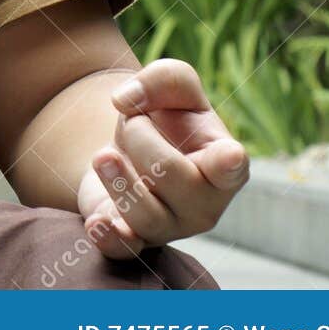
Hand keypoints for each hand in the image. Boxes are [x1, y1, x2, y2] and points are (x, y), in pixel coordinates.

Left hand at [76, 58, 248, 258]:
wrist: (130, 150)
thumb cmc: (166, 119)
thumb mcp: (172, 86)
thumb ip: (162, 78)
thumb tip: (125, 99)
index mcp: (224, 164)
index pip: (231, 167)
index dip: (228, 163)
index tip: (226, 155)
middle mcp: (204, 203)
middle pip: (173, 178)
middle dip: (141, 140)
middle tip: (132, 122)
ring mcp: (171, 226)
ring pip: (147, 216)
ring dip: (118, 179)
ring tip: (102, 155)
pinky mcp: (136, 239)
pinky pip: (126, 252)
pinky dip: (110, 240)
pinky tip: (97, 222)